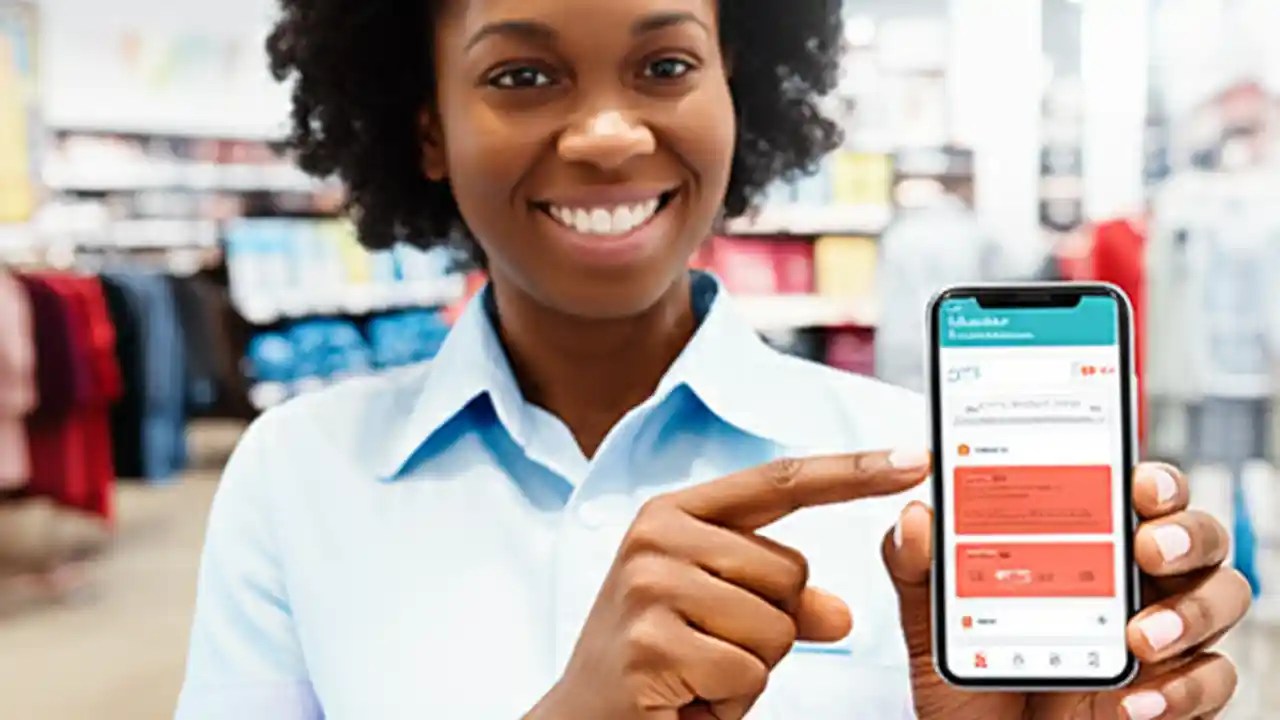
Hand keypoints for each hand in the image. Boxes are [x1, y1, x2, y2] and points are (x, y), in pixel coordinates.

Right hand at [528, 451, 930, 719]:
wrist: (582, 719)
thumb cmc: (658, 659)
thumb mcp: (725, 615)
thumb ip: (783, 599)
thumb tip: (841, 612)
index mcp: (675, 513)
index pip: (779, 483)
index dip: (851, 472)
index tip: (912, 459)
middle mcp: (657, 535)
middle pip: (792, 573)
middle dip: (773, 626)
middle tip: (710, 647)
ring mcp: (649, 586)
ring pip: (778, 626)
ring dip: (751, 668)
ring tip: (695, 671)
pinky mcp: (651, 642)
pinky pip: (749, 672)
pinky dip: (730, 700)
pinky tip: (686, 697)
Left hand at [886, 462, 1253, 718]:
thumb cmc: (975, 669)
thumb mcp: (932, 614)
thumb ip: (917, 562)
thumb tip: (918, 516)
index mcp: (1087, 540)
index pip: (1136, 491)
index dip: (1150, 478)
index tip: (1134, 482)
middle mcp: (1135, 578)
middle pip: (1197, 532)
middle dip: (1186, 531)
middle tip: (1147, 547)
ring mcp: (1164, 632)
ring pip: (1222, 596)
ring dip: (1191, 611)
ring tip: (1140, 637)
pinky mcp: (1177, 689)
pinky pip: (1214, 679)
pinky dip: (1185, 688)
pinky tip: (1136, 701)